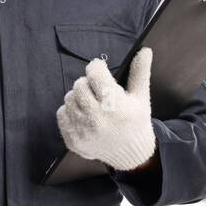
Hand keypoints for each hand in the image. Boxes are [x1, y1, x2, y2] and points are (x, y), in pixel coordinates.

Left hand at [56, 47, 155, 171]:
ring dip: (78, 96)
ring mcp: (83, 131)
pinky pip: (61, 114)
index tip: (99, 70)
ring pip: (69, 98)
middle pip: (79, 84)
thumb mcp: (141, 97)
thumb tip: (144, 50)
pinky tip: (83, 114)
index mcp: (115, 106)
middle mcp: (97, 119)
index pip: (95, 74)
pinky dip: (70, 111)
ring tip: (91, 102)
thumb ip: (140, 72)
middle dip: (87, 82)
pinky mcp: (73, 140)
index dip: (96, 68)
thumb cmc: (136, 121)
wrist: (130, 154)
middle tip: (96, 89)